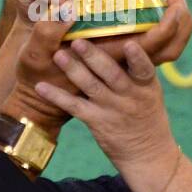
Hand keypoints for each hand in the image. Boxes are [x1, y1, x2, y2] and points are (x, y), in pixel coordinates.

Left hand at [33, 34, 177, 173]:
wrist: (146, 153)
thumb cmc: (147, 114)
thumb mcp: (150, 92)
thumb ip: (136, 70)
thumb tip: (121, 38)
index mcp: (146, 86)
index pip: (143, 69)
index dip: (137, 57)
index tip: (129, 44)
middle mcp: (129, 96)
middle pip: (111, 74)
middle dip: (94, 57)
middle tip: (78, 41)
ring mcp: (112, 109)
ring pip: (91, 87)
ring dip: (73, 70)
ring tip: (58, 55)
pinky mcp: (96, 122)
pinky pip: (74, 107)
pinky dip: (57, 97)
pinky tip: (41, 87)